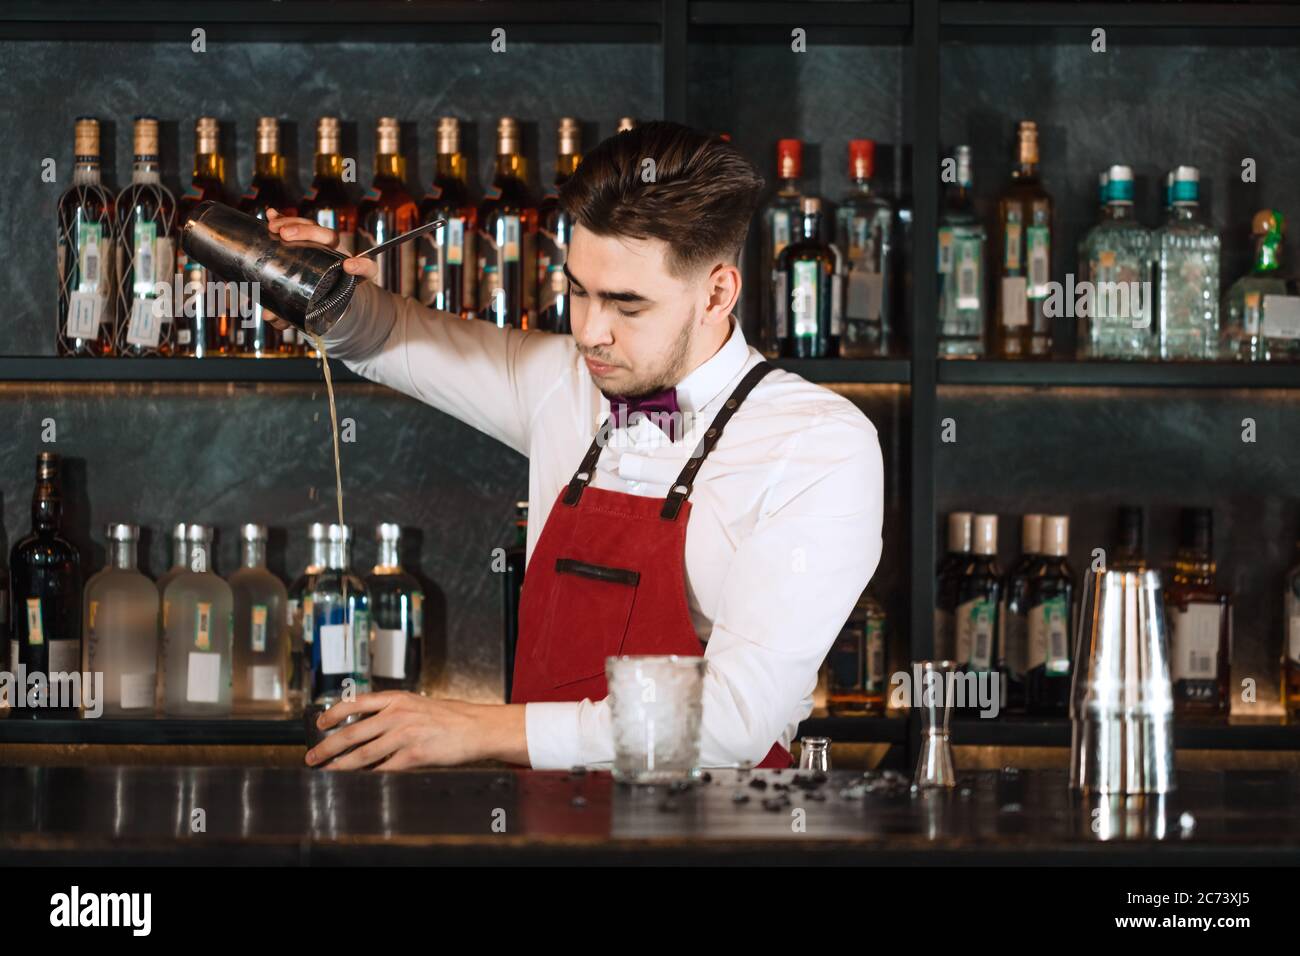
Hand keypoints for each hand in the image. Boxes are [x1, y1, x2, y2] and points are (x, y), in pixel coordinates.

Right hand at [263, 208, 377, 332]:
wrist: (324, 297)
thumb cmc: (319, 307)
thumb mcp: (310, 316)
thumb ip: (293, 317)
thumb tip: (268, 316)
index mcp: (352, 277)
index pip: (366, 268)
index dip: (361, 266)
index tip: (348, 267)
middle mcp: (340, 257)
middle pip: (330, 237)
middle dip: (309, 233)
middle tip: (286, 235)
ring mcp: (324, 246)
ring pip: (313, 228)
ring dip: (293, 224)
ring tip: (273, 227)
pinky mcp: (308, 241)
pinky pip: (297, 226)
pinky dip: (284, 219)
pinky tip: (271, 214)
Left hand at [305, 691, 527, 769]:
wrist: (477, 727)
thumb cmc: (451, 717)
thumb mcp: (418, 704)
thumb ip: (393, 711)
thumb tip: (366, 725)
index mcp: (397, 698)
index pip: (356, 702)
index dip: (333, 713)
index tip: (319, 723)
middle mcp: (398, 714)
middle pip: (353, 732)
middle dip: (328, 747)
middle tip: (312, 757)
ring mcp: (405, 735)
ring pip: (363, 754)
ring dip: (341, 766)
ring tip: (327, 773)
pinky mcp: (414, 755)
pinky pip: (384, 769)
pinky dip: (368, 777)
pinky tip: (358, 782)